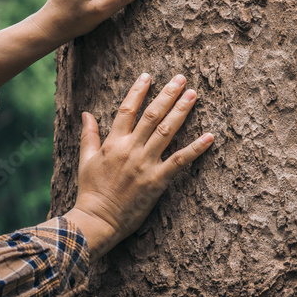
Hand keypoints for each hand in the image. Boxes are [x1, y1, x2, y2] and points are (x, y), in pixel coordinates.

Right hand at [64, 73, 214, 261]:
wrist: (96, 221)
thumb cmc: (90, 192)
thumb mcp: (86, 160)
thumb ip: (89, 135)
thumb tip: (86, 114)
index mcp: (113, 143)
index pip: (127, 110)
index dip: (138, 91)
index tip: (149, 76)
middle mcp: (131, 149)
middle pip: (152, 115)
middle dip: (167, 94)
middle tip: (181, 78)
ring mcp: (145, 164)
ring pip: (167, 131)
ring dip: (182, 111)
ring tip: (193, 94)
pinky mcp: (157, 181)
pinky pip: (180, 161)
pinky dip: (196, 148)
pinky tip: (210, 136)